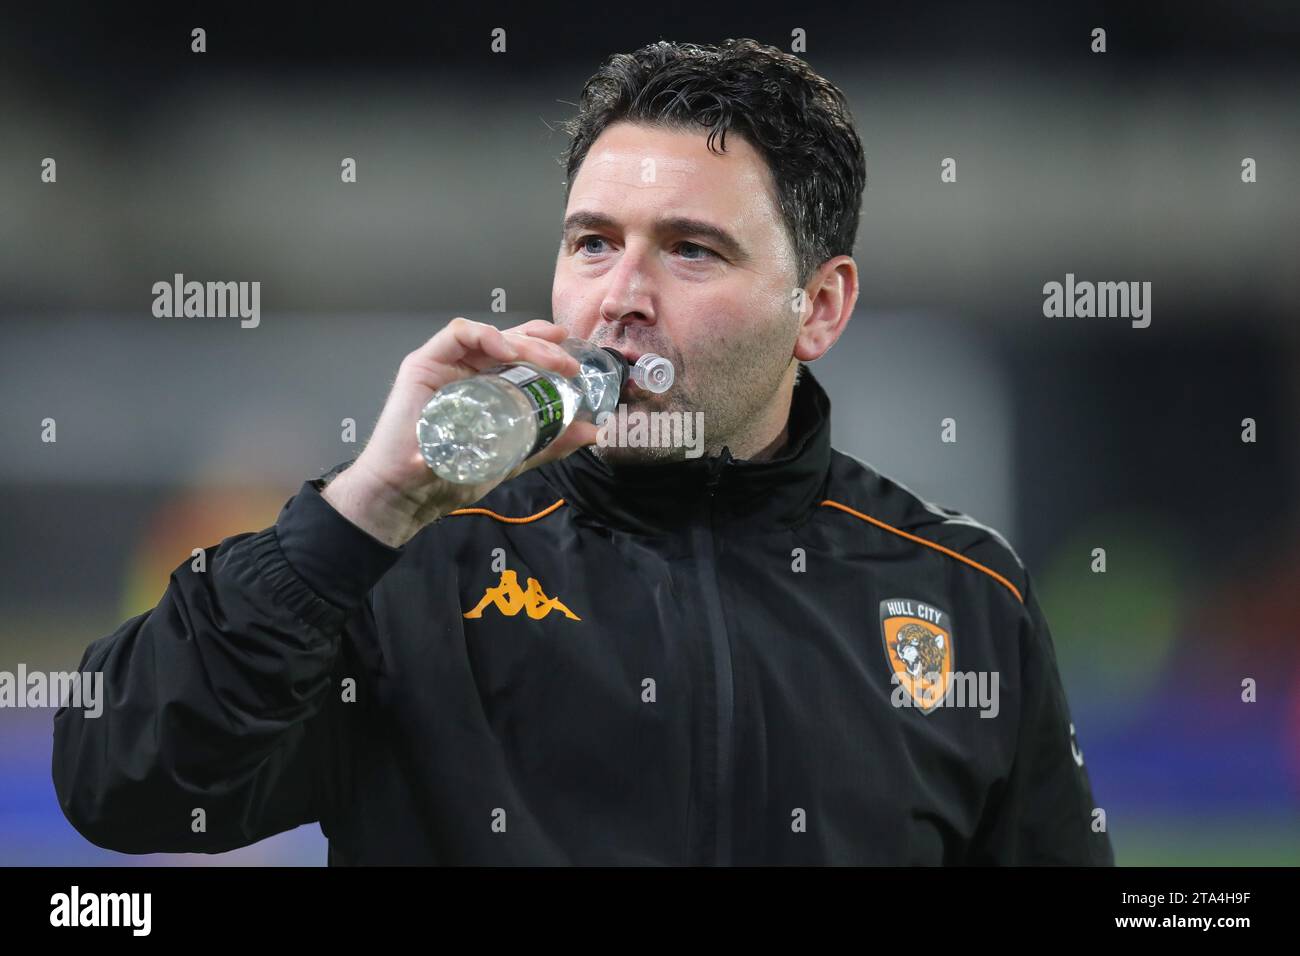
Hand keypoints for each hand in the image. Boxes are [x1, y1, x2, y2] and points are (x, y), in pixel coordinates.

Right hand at [322, 318, 599, 546]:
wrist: (409, 494)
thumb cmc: (452, 476)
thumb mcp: (513, 455)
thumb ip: (549, 442)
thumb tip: (593, 433)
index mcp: (483, 386)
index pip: (516, 355)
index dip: (546, 349)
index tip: (573, 360)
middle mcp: (463, 370)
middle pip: (507, 342)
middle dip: (542, 347)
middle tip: (569, 364)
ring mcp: (443, 364)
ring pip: (488, 335)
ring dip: (522, 341)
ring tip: (547, 358)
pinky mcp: (423, 364)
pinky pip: (456, 334)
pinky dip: (485, 335)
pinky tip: (507, 350)